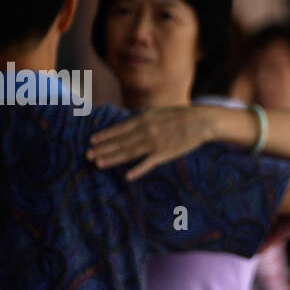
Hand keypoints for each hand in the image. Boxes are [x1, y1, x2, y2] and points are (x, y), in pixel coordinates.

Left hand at [86, 105, 214, 179]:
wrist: (201, 121)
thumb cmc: (180, 117)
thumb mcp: (158, 113)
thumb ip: (144, 119)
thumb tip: (130, 124)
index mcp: (144, 119)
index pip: (120, 129)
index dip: (105, 135)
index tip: (92, 140)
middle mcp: (146, 130)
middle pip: (121, 142)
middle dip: (103, 148)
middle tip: (88, 155)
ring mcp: (155, 143)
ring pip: (129, 152)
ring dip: (113, 158)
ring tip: (98, 164)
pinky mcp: (166, 153)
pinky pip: (149, 163)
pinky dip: (138, 169)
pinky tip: (128, 176)